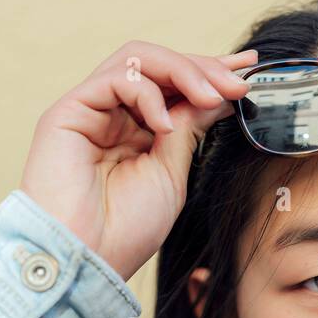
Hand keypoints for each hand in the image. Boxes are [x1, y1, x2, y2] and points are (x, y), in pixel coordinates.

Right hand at [19, 40, 257, 280]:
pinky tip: (163, 125)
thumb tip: (219, 95)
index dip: (210, 73)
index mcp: (137, 133)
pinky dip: (147, 93)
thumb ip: (189, 128)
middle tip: (238, 83)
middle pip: (159, 66)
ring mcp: (91, 110)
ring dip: (183, 71)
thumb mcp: (172, 173)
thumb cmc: (124, 230)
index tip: (249, 71)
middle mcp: (113, 116)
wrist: (86, 258)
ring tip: (213, 96)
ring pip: (139, 60)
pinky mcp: (69, 110)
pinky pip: (116, 78)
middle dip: (204, 68)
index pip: (174, 87)